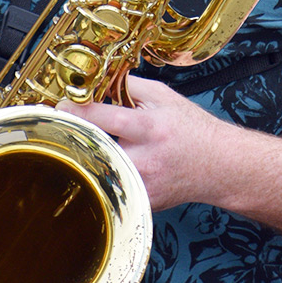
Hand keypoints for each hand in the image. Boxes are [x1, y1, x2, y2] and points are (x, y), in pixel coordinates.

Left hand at [59, 75, 232, 211]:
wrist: (219, 165)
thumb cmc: (192, 129)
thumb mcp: (164, 96)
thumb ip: (129, 86)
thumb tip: (96, 80)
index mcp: (149, 128)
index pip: (107, 118)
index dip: (80, 111)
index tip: (62, 106)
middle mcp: (144, 159)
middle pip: (96, 151)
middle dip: (75, 139)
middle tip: (62, 129)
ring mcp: (142, 185)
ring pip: (100, 174)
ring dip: (87, 159)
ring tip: (81, 147)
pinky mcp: (141, 202)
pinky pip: (113, 189)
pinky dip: (104, 177)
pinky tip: (103, 166)